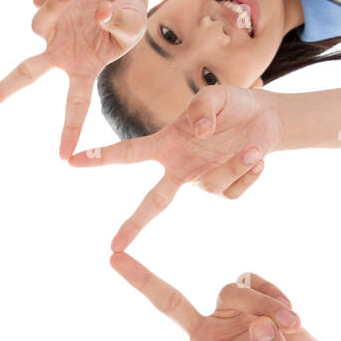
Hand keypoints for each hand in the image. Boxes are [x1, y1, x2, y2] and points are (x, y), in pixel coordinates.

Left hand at [0, 0, 145, 159]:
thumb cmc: (126, 18)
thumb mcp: (134, 24)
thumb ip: (122, 23)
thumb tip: (100, 14)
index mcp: (82, 70)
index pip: (76, 105)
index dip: (69, 130)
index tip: (62, 158)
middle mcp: (59, 55)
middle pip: (25, 74)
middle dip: (1, 91)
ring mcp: (50, 31)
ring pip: (38, 23)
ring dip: (56, 4)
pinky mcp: (45, 5)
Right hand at [71, 85, 284, 249]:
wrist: (266, 121)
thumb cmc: (232, 105)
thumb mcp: (216, 95)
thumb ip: (202, 108)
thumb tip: (196, 131)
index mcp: (167, 145)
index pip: (129, 153)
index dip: (101, 156)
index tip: (73, 161)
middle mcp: (179, 168)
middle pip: (152, 202)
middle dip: (134, 223)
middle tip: (115, 245)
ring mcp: (201, 182)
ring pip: (214, 184)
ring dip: (236, 164)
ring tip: (252, 147)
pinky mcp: (224, 191)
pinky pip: (233, 191)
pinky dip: (249, 174)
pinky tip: (256, 159)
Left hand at [87, 252, 324, 340]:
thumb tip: (260, 325)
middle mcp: (203, 336)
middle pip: (166, 301)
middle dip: (140, 278)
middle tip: (112, 256)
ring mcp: (223, 313)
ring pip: (228, 290)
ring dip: (261, 304)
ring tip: (292, 324)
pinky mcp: (247, 294)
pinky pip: (251, 281)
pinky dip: (273, 295)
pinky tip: (292, 314)